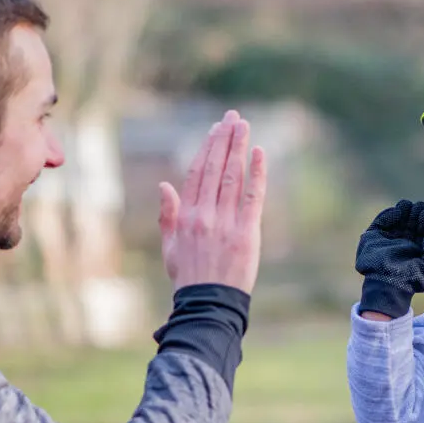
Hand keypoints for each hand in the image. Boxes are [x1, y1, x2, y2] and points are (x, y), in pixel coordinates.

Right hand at [158, 110, 266, 293]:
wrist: (207, 304)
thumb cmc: (188, 278)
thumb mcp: (170, 247)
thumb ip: (167, 215)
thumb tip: (164, 185)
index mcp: (186, 217)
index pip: (196, 173)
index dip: (207, 149)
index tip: (215, 130)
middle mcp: (204, 215)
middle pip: (215, 168)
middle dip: (224, 140)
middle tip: (233, 118)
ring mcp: (225, 223)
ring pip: (232, 177)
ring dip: (239, 148)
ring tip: (244, 126)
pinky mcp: (246, 233)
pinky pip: (253, 197)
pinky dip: (256, 173)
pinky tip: (259, 153)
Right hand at [355, 200, 423, 318]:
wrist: (387, 285)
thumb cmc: (409, 280)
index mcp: (417, 247)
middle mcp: (403, 240)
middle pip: (412, 220)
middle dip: (416, 211)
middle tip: (419, 207)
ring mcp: (389, 237)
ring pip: (398, 217)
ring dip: (404, 209)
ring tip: (408, 206)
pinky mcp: (374, 236)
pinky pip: (381, 221)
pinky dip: (389, 215)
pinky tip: (397, 212)